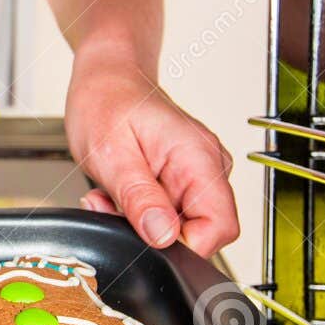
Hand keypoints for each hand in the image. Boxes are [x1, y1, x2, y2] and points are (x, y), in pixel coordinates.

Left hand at [64, 60, 239, 258]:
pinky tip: (120, 193)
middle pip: (200, 232)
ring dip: (140, 222)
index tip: (146, 237)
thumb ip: (139, 198)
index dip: (184, 245)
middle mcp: (207, 166)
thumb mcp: (111, 155)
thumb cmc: (106, 102)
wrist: (104, 79)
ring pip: (179, 226)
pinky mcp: (182, 180)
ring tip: (112, 194)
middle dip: (152, 233)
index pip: (220, 226)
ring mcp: (197, 173)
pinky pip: (168, 214)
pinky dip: (139, 213)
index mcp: (198, 158)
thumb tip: (163, 237)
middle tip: (114, 208)